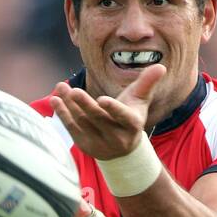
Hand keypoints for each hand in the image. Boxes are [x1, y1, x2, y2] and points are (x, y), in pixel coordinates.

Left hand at [50, 63, 164, 159]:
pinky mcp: (86, 146)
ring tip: (60, 87)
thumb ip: (147, 83)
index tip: (102, 100)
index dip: (113, 109)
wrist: (122, 149)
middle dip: (85, 104)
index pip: (123, 117)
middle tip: (73, 90)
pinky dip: (63, 115)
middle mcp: (117, 137)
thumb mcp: (140, 100)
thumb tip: (161, 66)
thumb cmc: (131, 116)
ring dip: (70, 105)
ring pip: (83, 122)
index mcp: (132, 125)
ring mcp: (101, 144)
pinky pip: (73, 129)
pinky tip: (55, 100)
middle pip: (98, 119)